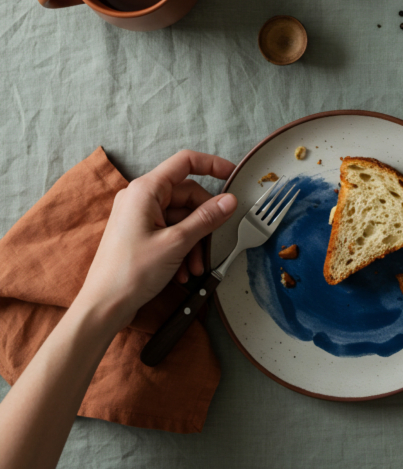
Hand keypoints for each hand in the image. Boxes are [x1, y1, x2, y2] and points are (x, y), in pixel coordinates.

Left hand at [77, 150, 236, 330]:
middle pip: (186, 196)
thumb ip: (206, 218)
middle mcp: (140, 197)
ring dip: (194, 241)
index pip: (185, 162)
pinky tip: (184, 272)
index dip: (212, 165)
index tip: (232, 175)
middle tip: (214, 243)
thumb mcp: (176, 243)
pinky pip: (170, 231)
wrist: (103, 306)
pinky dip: (182, 249)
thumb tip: (228, 200)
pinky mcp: (140, 233)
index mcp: (145, 189)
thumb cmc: (130, 273)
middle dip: (203, 222)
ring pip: (180, 217)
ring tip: (196, 267)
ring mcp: (139, 216)